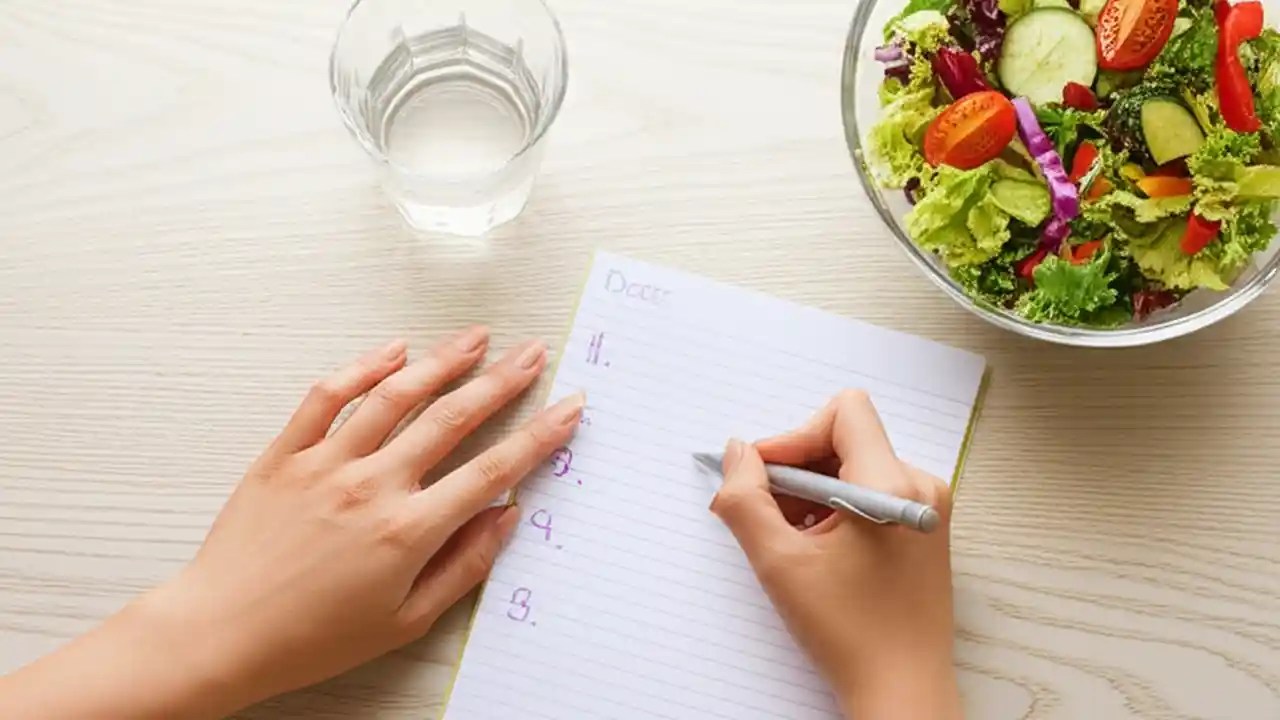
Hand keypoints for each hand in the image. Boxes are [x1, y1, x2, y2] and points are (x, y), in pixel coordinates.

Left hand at [0, 328, 583, 719]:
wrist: (221, 634)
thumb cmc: (312, 638)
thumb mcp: (405, 621)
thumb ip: (463, 565)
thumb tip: (504, 518)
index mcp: (407, 531)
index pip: (491, 469)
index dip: (538, 435)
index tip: (568, 409)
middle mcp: (371, 487)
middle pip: (452, 418)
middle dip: (501, 381)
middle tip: (532, 355)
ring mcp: (326, 464)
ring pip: (395, 395)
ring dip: (442, 362)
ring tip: (476, 339)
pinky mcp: (285, 454)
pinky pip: (327, 397)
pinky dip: (363, 368)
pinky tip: (392, 351)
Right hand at [711, 390, 960, 719]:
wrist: (902, 690)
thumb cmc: (849, 634)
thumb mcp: (779, 563)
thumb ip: (746, 499)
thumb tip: (738, 454)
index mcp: (892, 486)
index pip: (844, 412)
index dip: (794, 435)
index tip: (763, 474)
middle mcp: (920, 487)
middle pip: (846, 439)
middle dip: (797, 469)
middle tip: (765, 512)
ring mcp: (926, 508)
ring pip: (855, 466)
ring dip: (812, 491)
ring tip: (790, 538)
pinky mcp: (922, 528)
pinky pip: (871, 492)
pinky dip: (835, 508)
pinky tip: (815, 548)